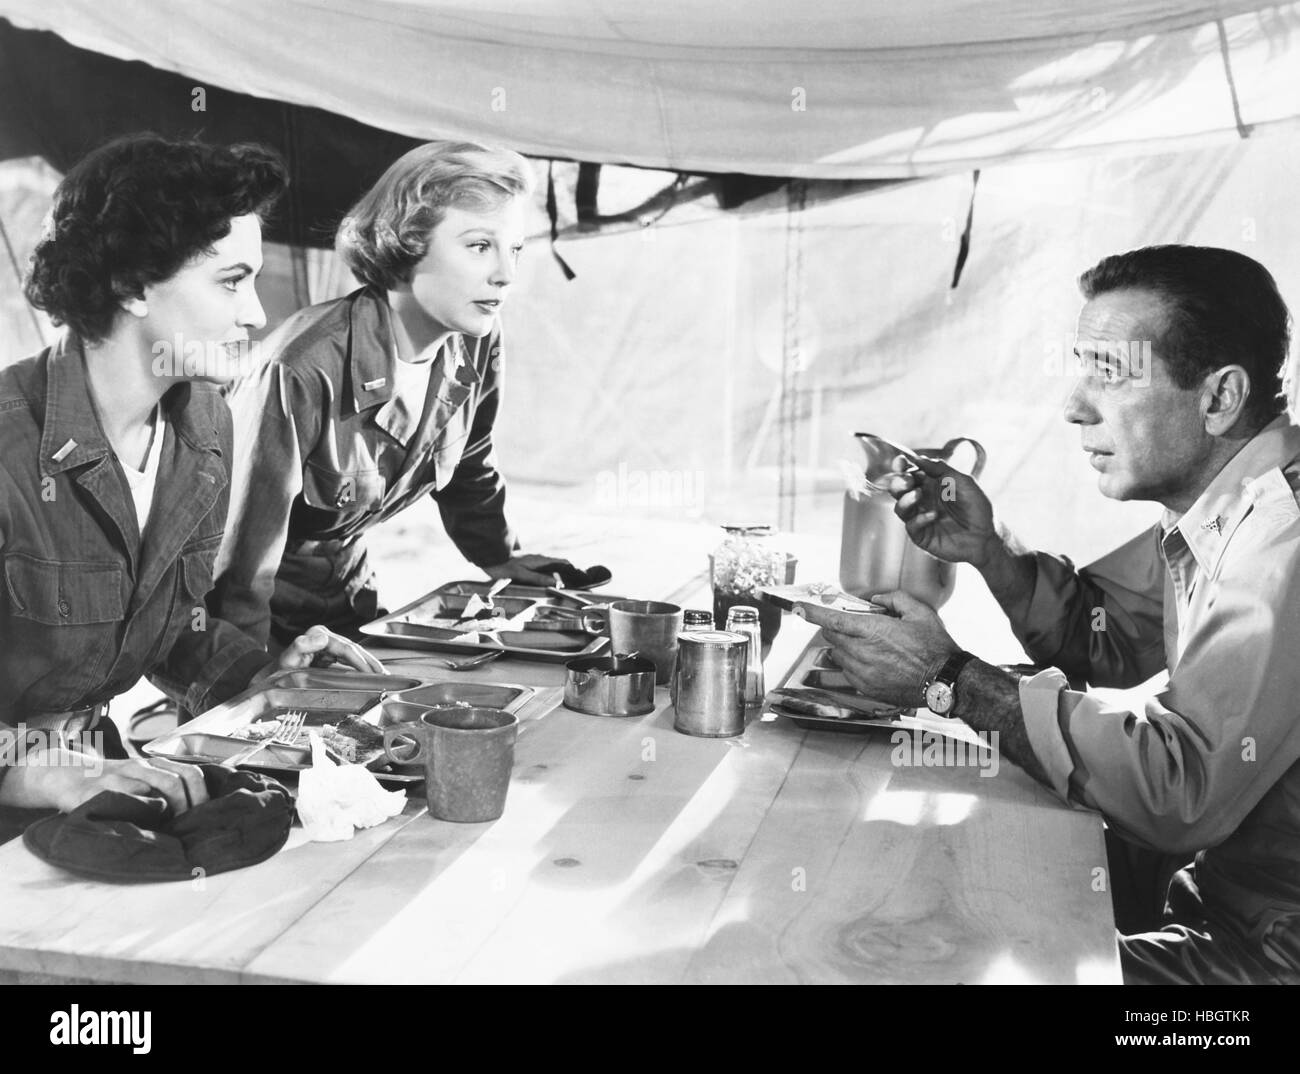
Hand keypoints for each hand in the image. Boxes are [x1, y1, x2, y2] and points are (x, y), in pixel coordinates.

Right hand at [0, 751, 209, 814]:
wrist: (66, 776)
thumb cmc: (113, 783)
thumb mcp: (142, 779)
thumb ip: (166, 789)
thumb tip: (199, 812)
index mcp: (154, 765)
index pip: (191, 774)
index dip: (201, 796)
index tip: (202, 816)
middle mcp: (137, 768)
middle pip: (174, 783)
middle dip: (184, 808)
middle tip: (183, 827)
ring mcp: (114, 778)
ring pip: (146, 792)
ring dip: (159, 813)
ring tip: (162, 830)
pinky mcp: (91, 793)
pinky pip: (116, 803)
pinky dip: (130, 815)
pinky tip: (134, 827)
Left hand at [272, 625, 385, 674]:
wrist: (269, 678)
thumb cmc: (277, 672)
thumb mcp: (287, 659)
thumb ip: (301, 647)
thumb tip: (322, 638)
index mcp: (317, 635)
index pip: (345, 648)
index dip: (360, 660)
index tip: (371, 673)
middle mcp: (324, 637)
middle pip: (353, 649)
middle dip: (370, 662)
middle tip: (385, 675)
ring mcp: (327, 645)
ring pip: (354, 654)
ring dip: (369, 664)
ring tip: (383, 675)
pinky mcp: (329, 654)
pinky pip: (348, 660)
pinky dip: (360, 667)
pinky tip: (371, 675)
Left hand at [483, 553, 574, 587]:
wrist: (491, 557)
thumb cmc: (505, 566)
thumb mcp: (522, 574)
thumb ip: (538, 578)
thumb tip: (555, 583)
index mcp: (540, 560)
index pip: (563, 562)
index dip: (574, 569)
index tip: (582, 576)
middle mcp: (539, 558)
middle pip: (559, 566)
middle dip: (569, 574)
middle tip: (577, 585)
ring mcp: (534, 560)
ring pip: (552, 568)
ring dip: (559, 575)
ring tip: (566, 586)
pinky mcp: (529, 563)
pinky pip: (544, 569)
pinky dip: (551, 575)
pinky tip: (550, 583)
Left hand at [795, 591, 960, 706]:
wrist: (945, 681)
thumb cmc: (935, 647)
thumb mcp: (920, 613)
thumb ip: (894, 599)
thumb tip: (876, 599)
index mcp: (872, 630)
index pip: (832, 620)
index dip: (812, 612)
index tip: (800, 608)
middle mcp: (862, 652)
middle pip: (831, 636)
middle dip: (836, 627)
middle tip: (853, 625)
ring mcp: (862, 673)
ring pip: (838, 655)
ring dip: (844, 646)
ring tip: (867, 645)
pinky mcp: (866, 688)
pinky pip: (847, 673)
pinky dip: (852, 664)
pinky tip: (873, 662)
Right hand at [887, 454, 998, 567]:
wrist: (987, 536)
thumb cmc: (977, 507)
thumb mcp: (963, 481)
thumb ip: (941, 469)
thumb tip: (919, 458)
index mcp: (930, 485)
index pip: (909, 473)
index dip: (902, 466)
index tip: (901, 461)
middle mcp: (923, 501)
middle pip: (899, 490)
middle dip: (898, 483)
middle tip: (908, 481)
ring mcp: (921, 518)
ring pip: (900, 508)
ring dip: (905, 500)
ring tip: (918, 495)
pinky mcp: (922, 536)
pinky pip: (911, 526)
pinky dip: (919, 519)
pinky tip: (934, 515)